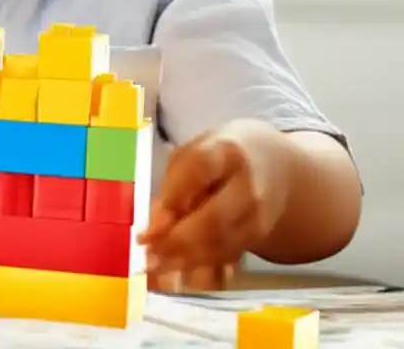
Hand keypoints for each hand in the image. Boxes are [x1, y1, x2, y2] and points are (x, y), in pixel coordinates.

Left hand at [140, 119, 292, 290]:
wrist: (273, 167)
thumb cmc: (218, 159)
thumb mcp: (191, 157)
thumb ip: (171, 188)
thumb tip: (155, 228)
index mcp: (225, 152)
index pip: (199, 170)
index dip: (172, 198)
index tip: (149, 224)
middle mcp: (248, 185)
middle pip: (214, 220)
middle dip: (178, 242)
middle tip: (149, 257)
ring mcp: (260, 214)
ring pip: (221, 245)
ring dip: (186, 261)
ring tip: (156, 267)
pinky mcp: (260, 236)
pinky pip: (228, 256)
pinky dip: (202, 266)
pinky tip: (178, 271)